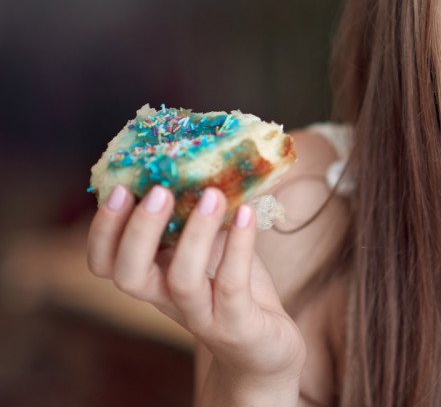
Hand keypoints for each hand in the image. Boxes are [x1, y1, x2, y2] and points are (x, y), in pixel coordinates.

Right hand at [87, 184, 305, 382]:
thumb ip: (201, 217)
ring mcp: (202, 315)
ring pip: (181, 279)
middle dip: (137, 231)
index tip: (117, 187)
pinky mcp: (237, 325)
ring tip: (212, 195)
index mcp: (154, 278)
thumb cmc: (236, 290)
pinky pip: (232, 284)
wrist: (268, 350)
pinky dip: (240, 247)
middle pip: (129, 275)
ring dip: (194, 234)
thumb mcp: (213, 249)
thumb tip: (205, 159)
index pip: (105, 263)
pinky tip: (247, 214)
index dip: (103, 230)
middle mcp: (168, 300)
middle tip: (158, 189)